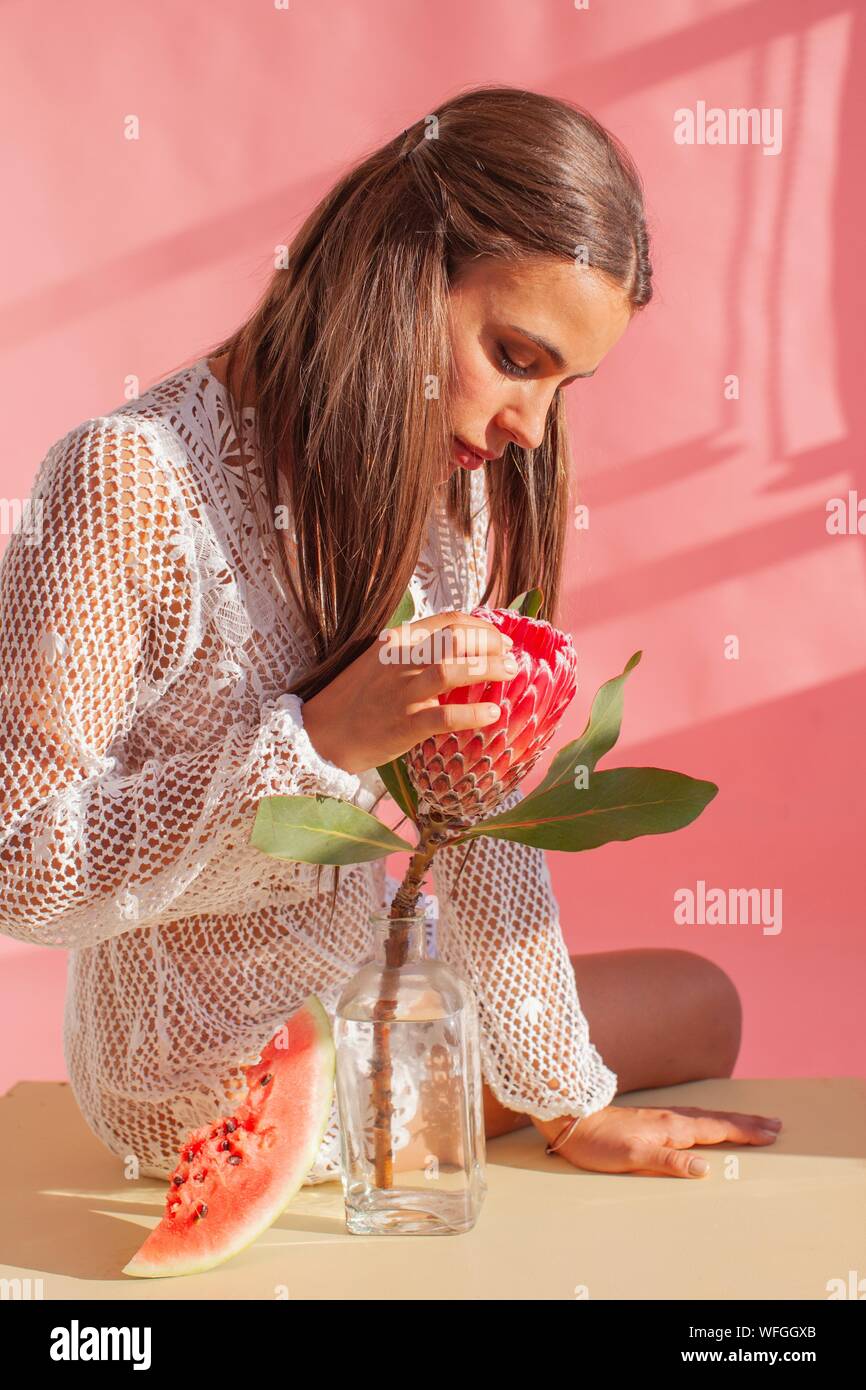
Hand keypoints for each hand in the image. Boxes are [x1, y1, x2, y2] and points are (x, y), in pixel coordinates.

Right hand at [300, 610, 515, 775]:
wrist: (323, 734)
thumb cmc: (356, 699)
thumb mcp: (380, 661)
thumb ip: (413, 651)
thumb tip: (457, 648)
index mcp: (396, 641)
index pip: (448, 621)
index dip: (481, 627)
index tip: (500, 638)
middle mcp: (400, 661)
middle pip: (455, 639)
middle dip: (491, 643)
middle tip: (511, 655)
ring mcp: (402, 692)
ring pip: (452, 670)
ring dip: (489, 669)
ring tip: (511, 673)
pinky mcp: (404, 725)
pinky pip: (446, 716)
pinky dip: (474, 713)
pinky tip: (493, 714)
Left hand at [534, 1105, 782, 1178]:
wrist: (572, 1120)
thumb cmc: (600, 1143)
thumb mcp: (633, 1157)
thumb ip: (669, 1162)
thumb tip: (705, 1169)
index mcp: (672, 1128)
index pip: (716, 1130)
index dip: (744, 1132)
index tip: (770, 1133)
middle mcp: (671, 1118)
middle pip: (717, 1119)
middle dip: (746, 1122)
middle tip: (774, 1124)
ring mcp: (661, 1116)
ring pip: (705, 1116)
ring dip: (731, 1119)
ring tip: (751, 1121)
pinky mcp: (651, 1119)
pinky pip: (692, 1116)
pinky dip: (710, 1118)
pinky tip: (708, 1121)